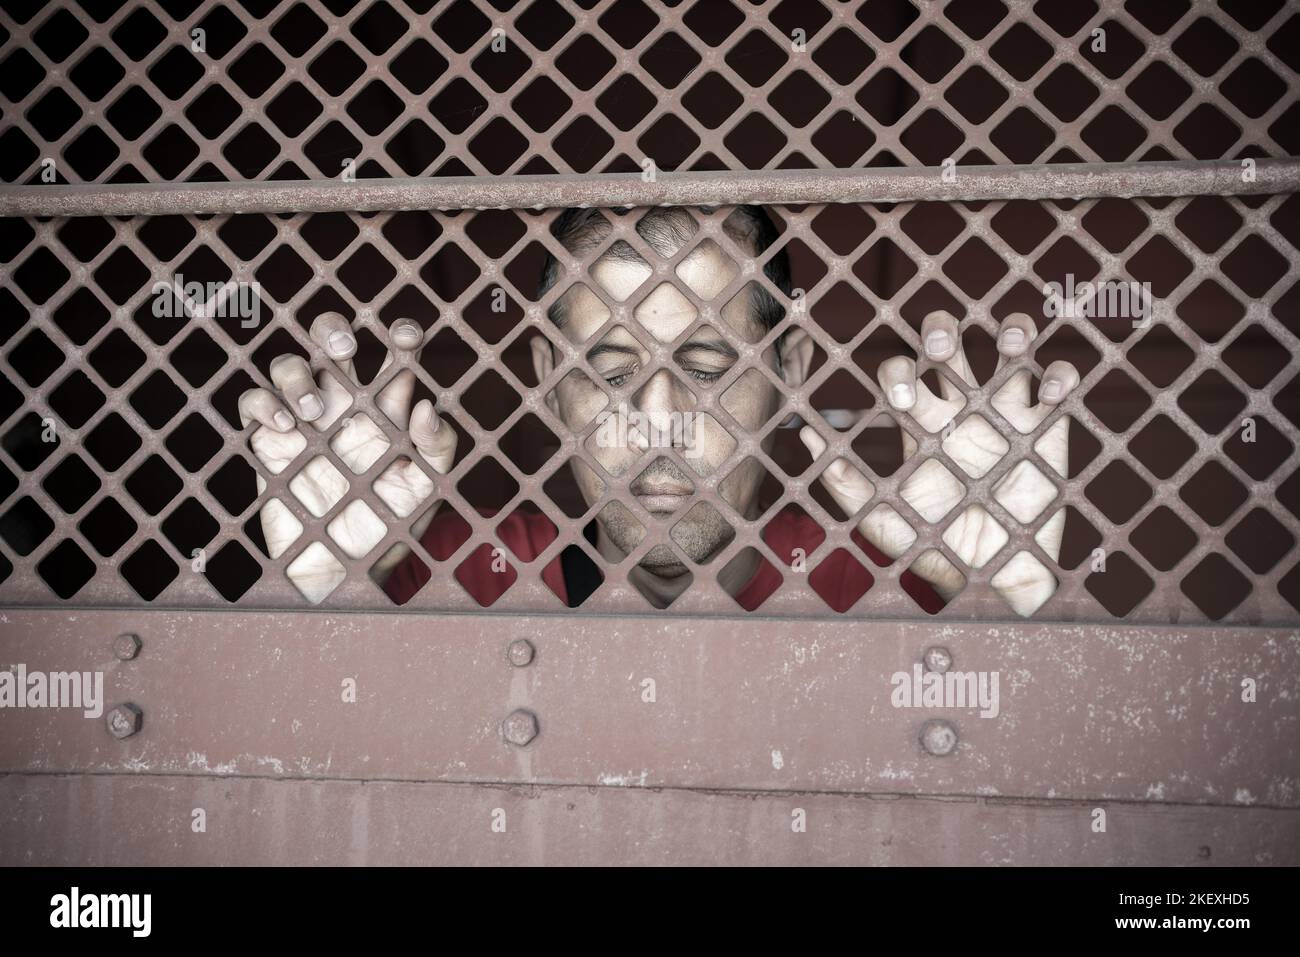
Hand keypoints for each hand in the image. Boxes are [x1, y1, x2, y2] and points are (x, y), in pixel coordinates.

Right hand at [239, 314, 456, 601]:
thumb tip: (428, 406)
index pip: (393, 355)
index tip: (404, 337)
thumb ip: (437, 447)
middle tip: (345, 352)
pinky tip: (286, 426)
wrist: (344, 568)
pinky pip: (253, 400)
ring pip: (289, 364)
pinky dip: (264, 402)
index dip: (399, 335)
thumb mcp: (426, 488)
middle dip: (333, 330)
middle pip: (331, 341)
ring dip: (297, 374)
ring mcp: (305, 420)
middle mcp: (346, 405)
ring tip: (314, 412)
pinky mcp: (270, 441)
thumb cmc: (389, 526)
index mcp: (387, 409)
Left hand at [801, 311, 1079, 615]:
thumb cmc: (931, 550)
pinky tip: (1048, 394)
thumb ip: (844, 482)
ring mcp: (1006, 416)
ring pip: (1012, 348)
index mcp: (921, 424)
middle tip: (939, 351)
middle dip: (942, 331)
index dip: (897, 371)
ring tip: (1009, 342)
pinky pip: (1061, 384)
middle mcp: (962, 411)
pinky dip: (1060, 375)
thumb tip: (805, 435)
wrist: (986, 581)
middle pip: (950, 344)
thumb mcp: (881, 520)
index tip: (898, 401)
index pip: (903, 371)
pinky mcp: (1048, 431)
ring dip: (1013, 330)